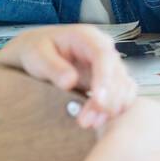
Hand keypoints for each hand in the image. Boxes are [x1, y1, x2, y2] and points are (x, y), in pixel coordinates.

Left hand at [0, 23, 136, 128]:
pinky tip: (99, 120)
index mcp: (87, 37)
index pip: (103, 54)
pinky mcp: (111, 80)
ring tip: (89, 123)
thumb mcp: (37, 55)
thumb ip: (53, 67)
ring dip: (111, 107)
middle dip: (106, 100)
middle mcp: (104, 49)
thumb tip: (70, 81)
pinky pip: (123, 95)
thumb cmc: (37, 51)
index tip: (99, 101)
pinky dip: (115, 109)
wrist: (39, 56)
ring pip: (123, 87)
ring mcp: (110, 65)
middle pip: (116, 74)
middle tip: (86, 121)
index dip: (104, 78)